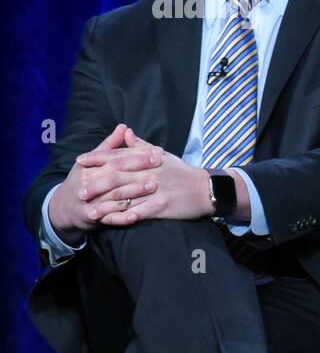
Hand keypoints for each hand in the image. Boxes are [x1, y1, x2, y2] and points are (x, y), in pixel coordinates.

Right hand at [48, 124, 158, 240]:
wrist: (65, 207)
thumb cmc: (83, 180)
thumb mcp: (92, 161)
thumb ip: (110, 146)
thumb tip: (124, 127)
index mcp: (91, 168)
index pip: (116, 159)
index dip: (137, 155)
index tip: (157, 152)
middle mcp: (89, 183)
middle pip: (115, 175)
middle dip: (138, 170)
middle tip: (160, 165)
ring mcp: (90, 201)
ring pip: (113, 196)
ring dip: (134, 192)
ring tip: (153, 187)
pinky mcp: (91, 217)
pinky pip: (108, 218)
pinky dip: (121, 218)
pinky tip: (136, 216)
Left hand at [78, 130, 213, 225]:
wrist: (206, 188)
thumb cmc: (183, 172)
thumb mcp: (163, 155)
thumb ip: (141, 145)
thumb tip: (124, 131)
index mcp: (148, 159)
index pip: (118, 156)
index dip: (98, 158)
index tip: (80, 161)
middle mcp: (149, 173)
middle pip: (117, 178)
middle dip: (96, 185)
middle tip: (79, 192)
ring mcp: (155, 190)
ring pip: (125, 197)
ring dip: (106, 205)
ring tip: (90, 212)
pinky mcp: (162, 206)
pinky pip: (140, 212)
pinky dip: (125, 217)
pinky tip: (113, 221)